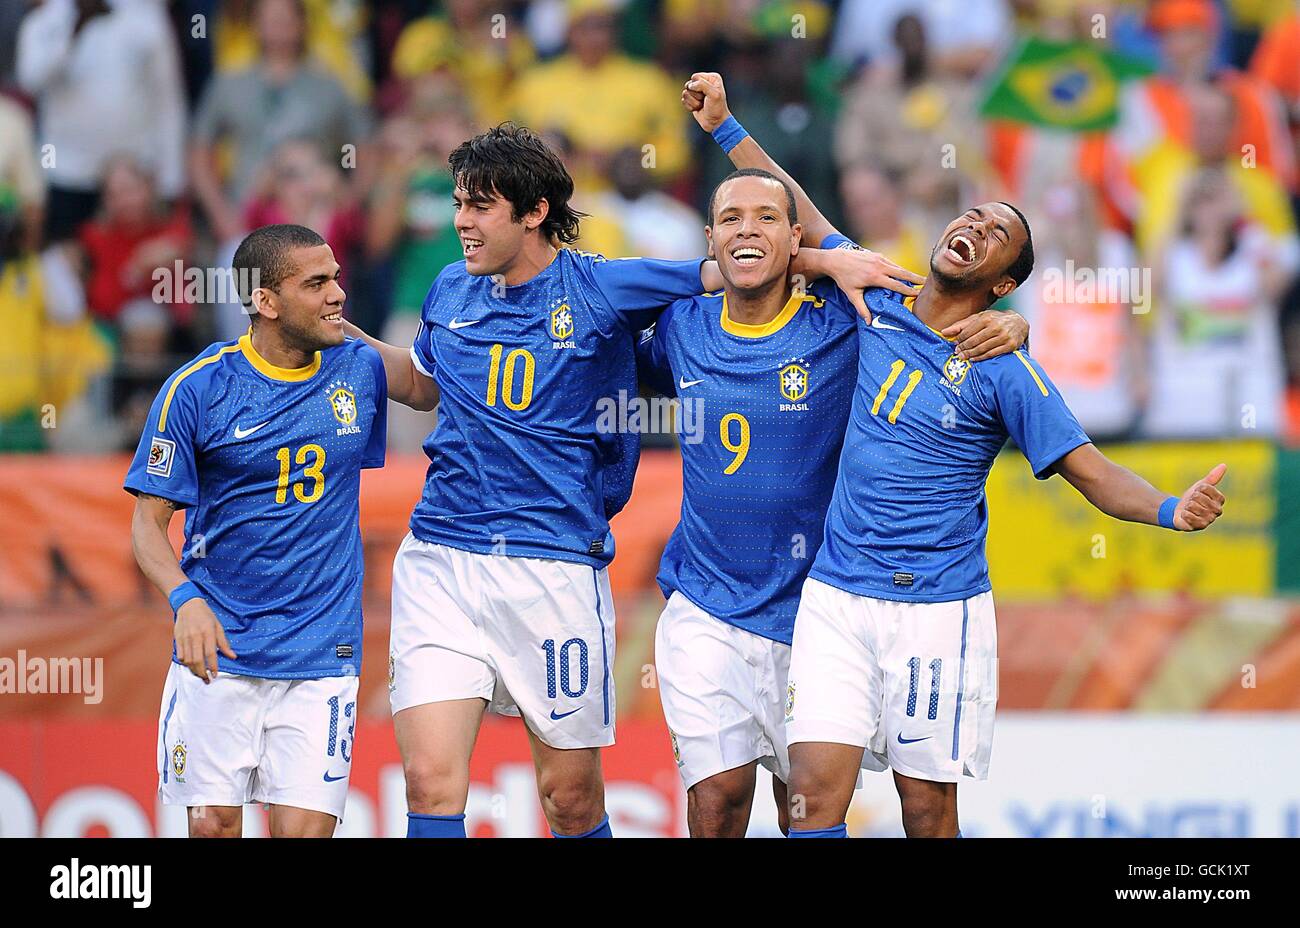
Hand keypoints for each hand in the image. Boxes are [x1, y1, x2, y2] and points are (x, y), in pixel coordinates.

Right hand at [174, 599, 235, 682]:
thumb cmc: (206, 616)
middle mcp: (196, 636)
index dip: (213, 666)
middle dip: (202, 672)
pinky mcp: (177, 639)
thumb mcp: (218, 626)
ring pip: (188, 660)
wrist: (188, 605)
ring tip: (200, 675)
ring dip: (194, 670)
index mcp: (208, 632)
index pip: (210, 653)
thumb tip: (233, 656)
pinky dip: (185, 663)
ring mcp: (185, 638)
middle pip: (197, 659)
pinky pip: (180, 656)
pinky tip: (191, 666)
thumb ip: (224, 643)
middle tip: (207, 679)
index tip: (215, 674)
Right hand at [682, 72, 731, 132]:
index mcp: (712, 78)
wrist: (715, 123)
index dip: (698, 87)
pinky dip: (690, 106)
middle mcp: (704, 82)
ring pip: (685, 93)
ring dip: (694, 102)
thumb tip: (689, 85)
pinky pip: (684, 100)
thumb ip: (702, 85)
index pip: (695, 77)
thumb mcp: (714, 94)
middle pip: (689, 85)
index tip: (708, 94)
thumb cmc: (717, 108)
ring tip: (702, 105)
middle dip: (696, 95)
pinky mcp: (691, 100)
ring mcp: (697, 91)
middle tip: (705, 100)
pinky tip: (698, 109)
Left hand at [797, 247, 923, 321]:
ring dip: (909, 273)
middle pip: (902, 273)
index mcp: (875, 277)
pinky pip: (892, 263)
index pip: (896, 285)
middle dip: (915, 278)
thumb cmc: (844, 279)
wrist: (837, 259)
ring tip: (920, 279)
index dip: (908, 290)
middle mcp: (880, 266)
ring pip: (898, 267)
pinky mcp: (878, 255)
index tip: (918, 294)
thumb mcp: (852, 295)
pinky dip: (899, 269)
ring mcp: (880, 259)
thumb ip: (861, 308)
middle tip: (927, 283)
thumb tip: (868, 322)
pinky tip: (905, 274)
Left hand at [941, 311, 1028, 361]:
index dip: (959, 339)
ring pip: (982, 349)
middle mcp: (996, 326)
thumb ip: (961, 325)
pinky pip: (991, 354)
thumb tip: (943, 332)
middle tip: (957, 353)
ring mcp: (1004, 337)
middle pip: (974, 341)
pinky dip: (981, 358)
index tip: (955, 344)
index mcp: (986, 318)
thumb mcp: (979, 318)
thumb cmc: (995, 320)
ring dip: (970, 355)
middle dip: (963, 348)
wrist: (1019, 323)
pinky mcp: (1010, 346)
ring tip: (963, 357)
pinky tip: (974, 359)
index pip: (968, 332)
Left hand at [1174, 464, 1225, 530]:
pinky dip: (1185, 514)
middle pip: (1200, 498)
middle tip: (1192, 501)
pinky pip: (1190, 517)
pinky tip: (1185, 515)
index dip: (1199, 489)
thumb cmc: (1192, 498)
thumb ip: (1212, 477)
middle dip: (1192, 498)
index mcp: (1219, 500)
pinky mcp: (1199, 526)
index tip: (1197, 491)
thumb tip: (1224, 465)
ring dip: (1187, 506)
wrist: (1179, 511)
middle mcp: (1217, 511)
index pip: (1209, 489)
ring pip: (1194, 506)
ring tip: (1189, 508)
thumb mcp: (1201, 486)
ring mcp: (1209, 520)